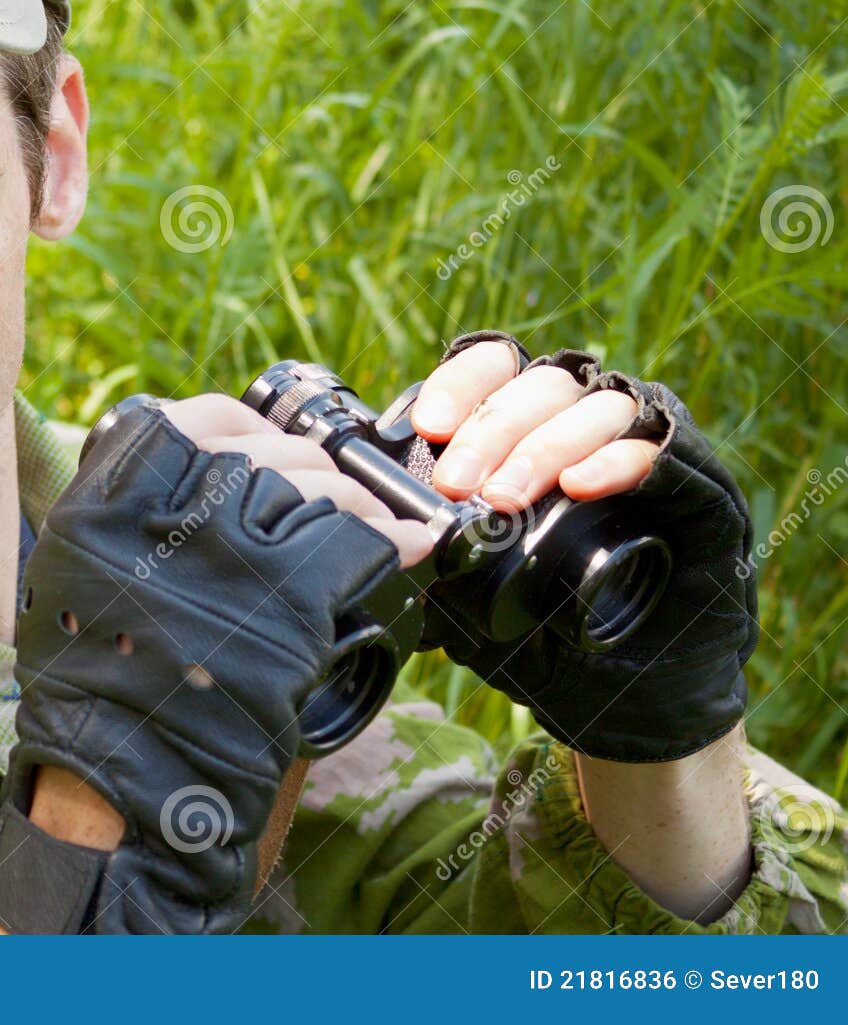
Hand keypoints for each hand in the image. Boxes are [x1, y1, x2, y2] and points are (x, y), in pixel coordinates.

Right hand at [0, 393, 427, 933]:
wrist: (118, 789)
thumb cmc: (99, 697)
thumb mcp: (80, 581)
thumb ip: (130, 519)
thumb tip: (202, 476)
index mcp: (106, 498)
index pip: (196, 419)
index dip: (246, 429)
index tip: (272, 445)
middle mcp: (163, 507)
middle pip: (267, 452)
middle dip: (315, 472)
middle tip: (340, 500)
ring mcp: (227, 548)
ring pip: (319, 488)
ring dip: (359, 505)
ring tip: (380, 527)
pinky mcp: (286, 598)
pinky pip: (358, 542)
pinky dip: (394, 542)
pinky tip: (413, 546)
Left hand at [409, 330, 758, 762]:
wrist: (633, 697)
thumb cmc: (548, 636)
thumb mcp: (468, 601)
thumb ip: (426, 570)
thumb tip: (367, 558)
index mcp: (530, 431)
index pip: (498, 370)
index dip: (463, 383)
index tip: (429, 425)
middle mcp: (588, 427)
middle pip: (541, 385)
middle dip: (491, 429)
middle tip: (457, 485)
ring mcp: (646, 451)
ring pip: (596, 408)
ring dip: (542, 445)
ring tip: (504, 498)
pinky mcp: (700, 491)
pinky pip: (664, 452)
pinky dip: (620, 461)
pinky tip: (582, 484)